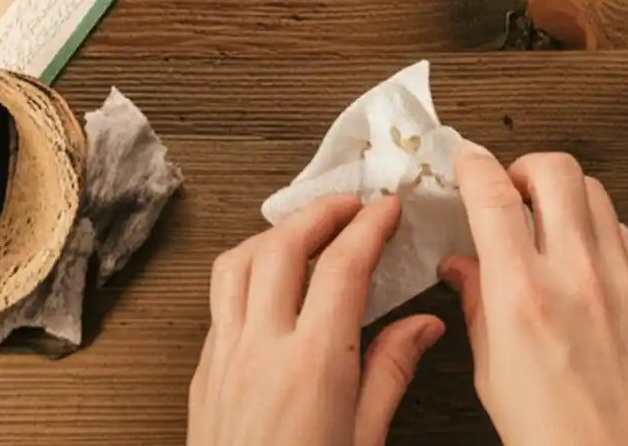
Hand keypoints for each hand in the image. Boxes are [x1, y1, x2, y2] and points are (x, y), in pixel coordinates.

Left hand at [188, 194, 444, 445]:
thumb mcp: (366, 440)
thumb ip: (391, 371)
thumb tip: (423, 324)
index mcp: (313, 365)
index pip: (342, 266)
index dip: (369, 226)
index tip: (389, 208)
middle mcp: (261, 350)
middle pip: (281, 247)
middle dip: (320, 213)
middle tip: (352, 204)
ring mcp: (224, 359)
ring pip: (236, 264)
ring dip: (274, 234)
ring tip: (307, 230)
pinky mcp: (204, 375)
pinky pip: (219, 301)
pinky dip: (247, 272)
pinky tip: (272, 283)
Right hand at [441, 145, 627, 445]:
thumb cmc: (550, 437)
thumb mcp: (490, 372)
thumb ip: (477, 305)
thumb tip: (462, 266)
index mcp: (522, 296)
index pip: (493, 196)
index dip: (474, 164)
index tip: (465, 159)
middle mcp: (577, 276)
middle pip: (556, 170)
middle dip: (525, 167)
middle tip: (511, 189)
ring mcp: (623, 281)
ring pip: (596, 193)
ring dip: (564, 195)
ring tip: (548, 222)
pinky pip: (625, 234)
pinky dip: (598, 232)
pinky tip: (584, 259)